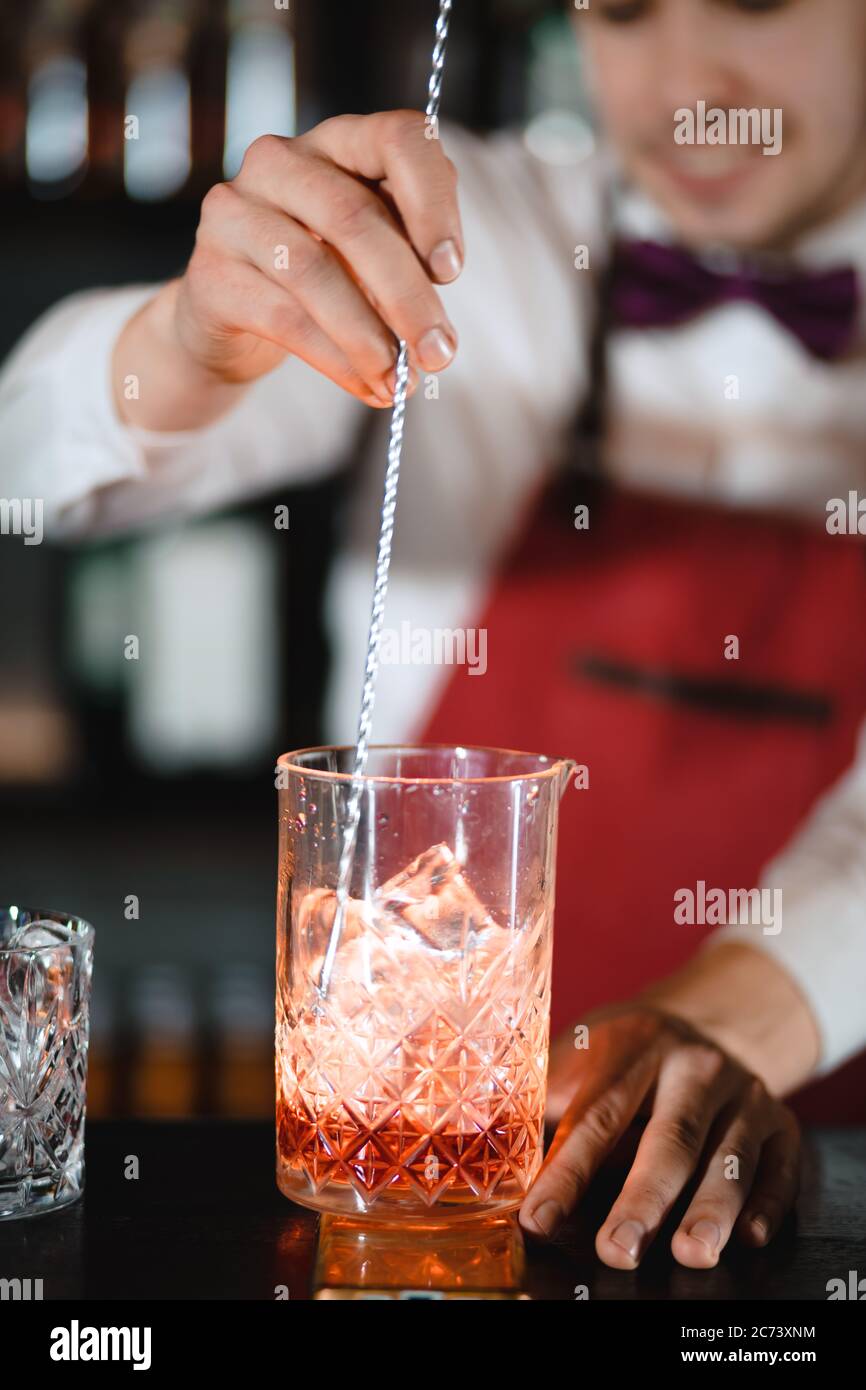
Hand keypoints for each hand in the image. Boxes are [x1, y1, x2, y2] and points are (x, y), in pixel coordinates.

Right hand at [173, 110, 461, 402]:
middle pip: (354, 218)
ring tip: (402, 382)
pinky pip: (284, 318)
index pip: (398, 139)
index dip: (434, 204)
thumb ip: (408, 263)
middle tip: (439, 356)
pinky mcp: (210, 271)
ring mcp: (234, 211)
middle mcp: (278, 160)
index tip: (452, 273)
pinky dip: (336, 361)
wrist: (233, 319)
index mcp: (338, 141)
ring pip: (315, 271)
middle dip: (408, 297)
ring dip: (370, 338)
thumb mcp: (374, 256)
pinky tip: (368, 388)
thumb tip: (432, 331)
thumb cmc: (323, 276)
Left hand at [520, 1004, 800, 1269]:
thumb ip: (544, 1103)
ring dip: (711, 1207)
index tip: (539, 1218)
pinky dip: (767, 1202)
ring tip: (692, 1252)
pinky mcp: (783, 1124)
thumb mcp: (582, 1058)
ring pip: (729, 1155)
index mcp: (634, 1047)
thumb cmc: (625, 1055)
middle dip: (642, 1199)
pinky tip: (749, 1235)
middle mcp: (694, 1066)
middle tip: (619, 1249)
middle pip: (668, 1138)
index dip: (567, 1170)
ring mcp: (744, 1093)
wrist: (709, 1020)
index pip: (598, 1115)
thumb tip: (482, 1149)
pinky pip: (779, 1165)